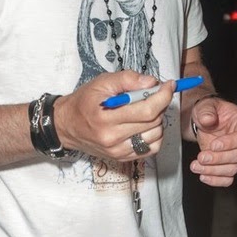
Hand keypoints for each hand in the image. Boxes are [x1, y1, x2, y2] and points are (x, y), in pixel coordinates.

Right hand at [53, 71, 174, 160]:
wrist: (67, 125)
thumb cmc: (84, 102)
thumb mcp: (102, 82)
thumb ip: (128, 79)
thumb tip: (152, 83)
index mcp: (106, 118)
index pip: (147, 110)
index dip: (163, 96)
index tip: (169, 86)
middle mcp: (113, 138)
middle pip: (153, 122)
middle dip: (160, 105)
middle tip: (153, 95)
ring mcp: (118, 151)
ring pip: (155, 135)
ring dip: (158, 120)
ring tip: (145, 111)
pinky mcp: (122, 157)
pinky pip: (151, 148)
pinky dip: (154, 135)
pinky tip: (145, 125)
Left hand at [189, 97, 236, 186]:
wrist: (204, 120)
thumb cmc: (209, 111)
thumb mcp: (206, 105)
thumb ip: (207, 111)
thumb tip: (207, 119)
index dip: (230, 143)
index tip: (214, 145)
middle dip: (218, 159)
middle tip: (201, 157)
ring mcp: (235, 154)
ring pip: (232, 169)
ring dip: (213, 171)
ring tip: (196, 166)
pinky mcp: (227, 165)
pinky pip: (227, 178)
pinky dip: (215, 180)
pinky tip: (203, 176)